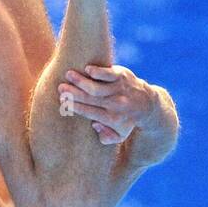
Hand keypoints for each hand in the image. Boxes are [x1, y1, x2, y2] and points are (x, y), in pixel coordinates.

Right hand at [58, 64, 177, 161]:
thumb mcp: (119, 136)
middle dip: (74, 94)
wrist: (146, 104)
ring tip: (68, 74)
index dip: (76, 107)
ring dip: (82, 81)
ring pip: (98, 86)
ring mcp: (120, 89)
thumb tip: (95, 126)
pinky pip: (110, 74)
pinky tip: (87, 69)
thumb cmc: (125, 120)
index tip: (63, 102)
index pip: (90, 112)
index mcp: (112, 119)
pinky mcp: (123, 76)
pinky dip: (99, 72)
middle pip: (92, 99)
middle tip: (61, 89)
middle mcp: (116, 104)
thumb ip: (106, 137)